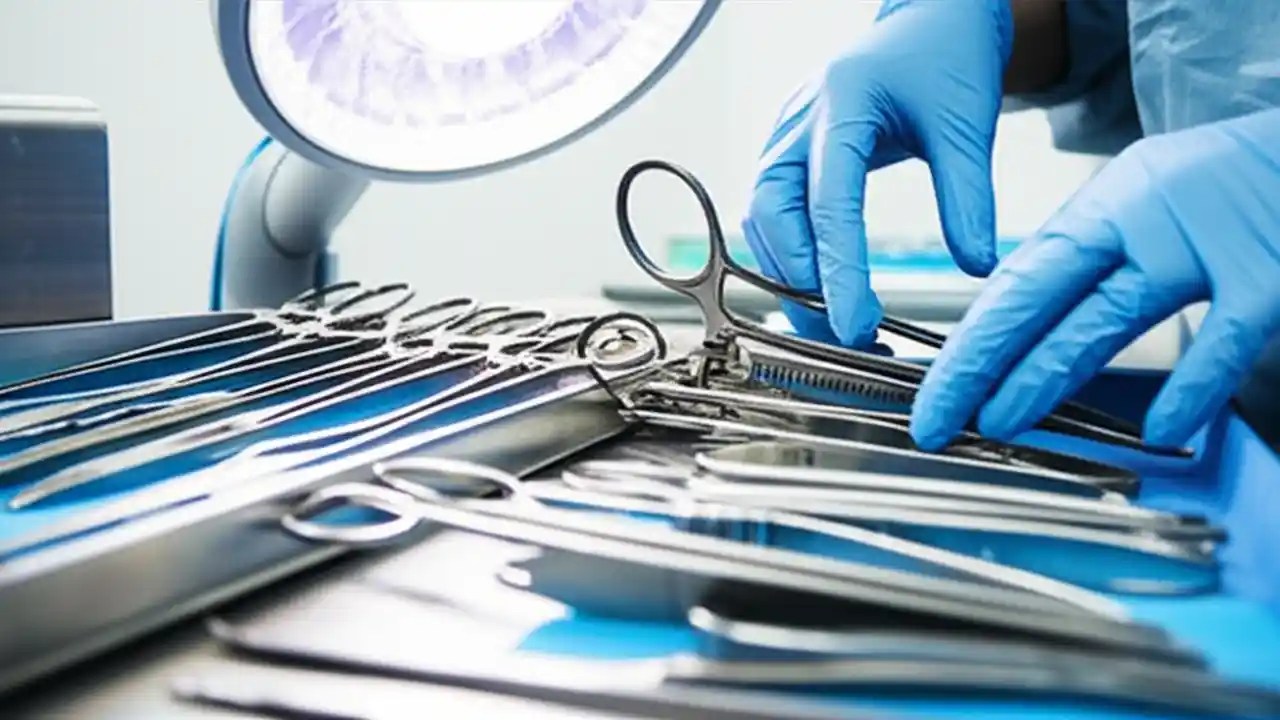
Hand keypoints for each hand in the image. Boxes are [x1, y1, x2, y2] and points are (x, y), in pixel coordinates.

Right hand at [743, 0, 1012, 346]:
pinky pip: (773, 220)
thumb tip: (975, 266)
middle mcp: (796, 127)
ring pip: (764, 227)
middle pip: (773, 221)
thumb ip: (968, 196)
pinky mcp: (788, 160)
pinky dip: (793, 260)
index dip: (839, 273)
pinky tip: (824, 290)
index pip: (829, 205)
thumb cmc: (943, 55)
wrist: (926, 19)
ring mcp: (784, 143)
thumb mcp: (966, 122)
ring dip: (793, 279)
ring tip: (839, 325)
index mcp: (839, 106)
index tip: (857, 327)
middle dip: (802, 285)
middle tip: (845, 336)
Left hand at [910, 109, 1279, 450]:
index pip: (1016, 284)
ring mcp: (1201, 247)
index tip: (932, 393)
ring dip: (1044, 376)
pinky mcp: (1267, 274)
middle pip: (1036, 300)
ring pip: (1106, 319)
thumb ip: (1089, 267)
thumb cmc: (1224, 186)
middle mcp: (1137, 223)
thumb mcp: (1142, 207)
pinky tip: (1159, 432)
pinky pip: (1224, 339)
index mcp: (1101, 210)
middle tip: (933, 420)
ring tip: (998, 422)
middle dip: (976, 364)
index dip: (969, 343)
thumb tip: (1019, 332)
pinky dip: (1192, 387)